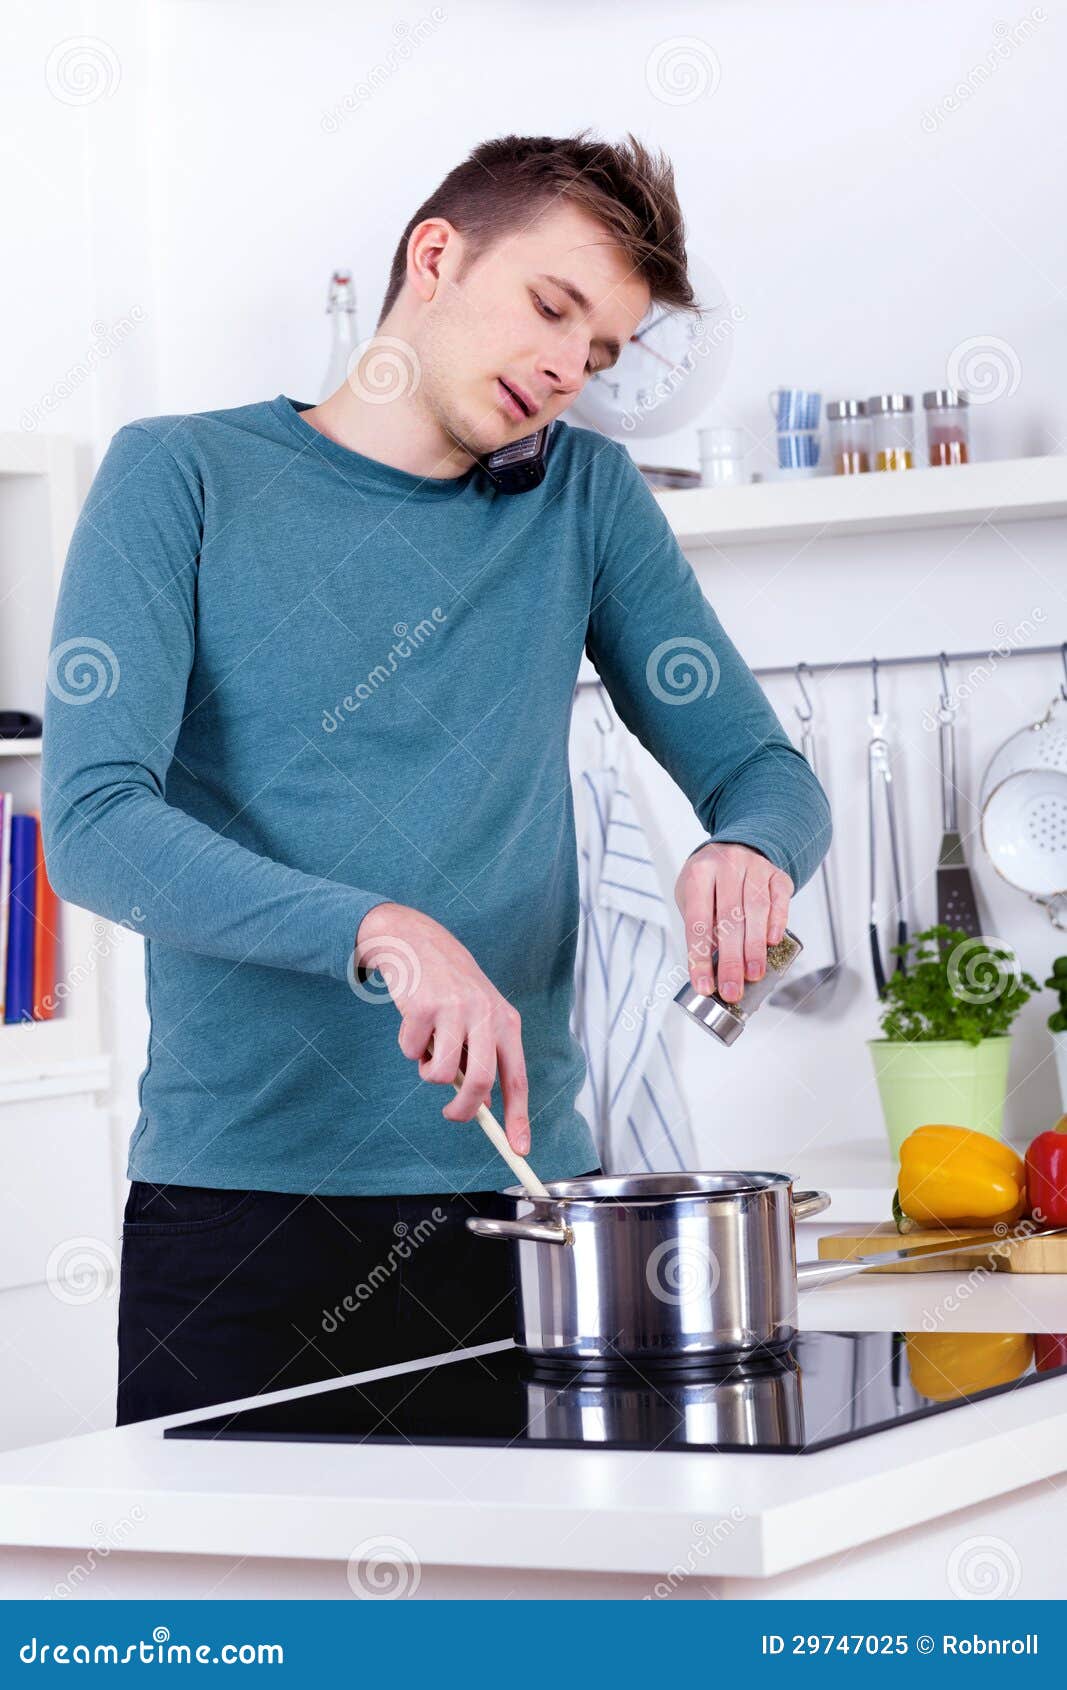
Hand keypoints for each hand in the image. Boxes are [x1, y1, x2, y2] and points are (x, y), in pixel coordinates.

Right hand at [353, 902, 530, 1153]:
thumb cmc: (449, 986)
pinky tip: (413, 1021)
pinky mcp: (423, 1007)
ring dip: (428, 1070)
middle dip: (463, 1109)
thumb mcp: (478, 1015)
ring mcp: (455, 1010)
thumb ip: (483, 1054)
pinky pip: (411, 1052)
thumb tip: (483, 1103)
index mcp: (506, 1021)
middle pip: (480, 1082)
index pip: (517, 1078)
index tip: (519, 1149)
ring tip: (427, 1047)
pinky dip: (408, 1047)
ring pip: (440, 1074)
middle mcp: (486, 1015)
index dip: (519, 1118)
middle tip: (451, 1114)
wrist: (416, 940)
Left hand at [674, 842, 792, 1003]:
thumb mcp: (693, 897)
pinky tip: (772, 942)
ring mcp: (754, 867)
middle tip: (732, 989)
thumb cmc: (709, 881)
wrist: (734, 846)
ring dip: (755, 947)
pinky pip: (779, 899)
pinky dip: (777, 921)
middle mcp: (727, 865)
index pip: (698, 921)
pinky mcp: (777, 874)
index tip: (704, 986)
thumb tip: (713, 971)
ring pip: (756, 909)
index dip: (700, 957)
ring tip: (753, 974)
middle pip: (729, 918)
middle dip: (731, 960)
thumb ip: (702, 928)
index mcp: (698, 874)